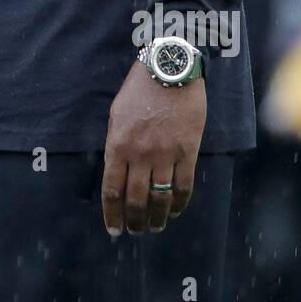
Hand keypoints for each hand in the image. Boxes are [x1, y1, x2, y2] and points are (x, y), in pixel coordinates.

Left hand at [102, 59, 205, 235]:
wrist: (169, 69)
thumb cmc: (139, 89)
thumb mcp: (116, 115)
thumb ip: (116, 145)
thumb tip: (117, 173)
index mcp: (118, 145)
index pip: (112, 190)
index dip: (112, 215)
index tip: (114, 229)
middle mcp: (140, 155)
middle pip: (136, 200)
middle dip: (135, 221)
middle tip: (136, 232)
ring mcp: (165, 154)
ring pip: (160, 198)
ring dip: (156, 218)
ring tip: (154, 228)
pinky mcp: (188, 151)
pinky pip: (183, 187)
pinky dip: (179, 204)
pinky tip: (174, 212)